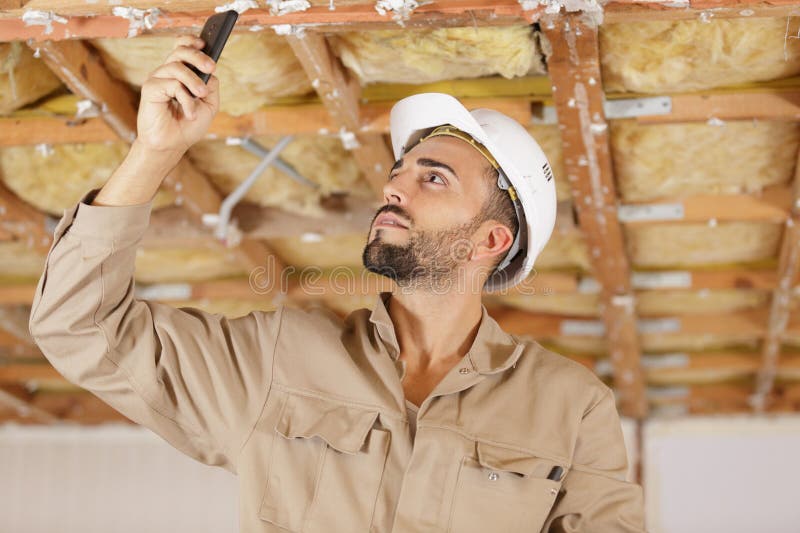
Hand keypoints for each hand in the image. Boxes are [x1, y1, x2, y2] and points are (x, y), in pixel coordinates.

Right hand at [135, 35, 219, 156]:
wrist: (172, 145)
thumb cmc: (188, 126)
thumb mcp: (208, 105)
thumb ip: (211, 86)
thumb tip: (210, 73)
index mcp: (180, 74)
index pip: (182, 47)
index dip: (191, 41)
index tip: (205, 44)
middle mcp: (167, 73)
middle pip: (180, 51)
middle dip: (198, 56)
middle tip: (211, 68)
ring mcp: (157, 79)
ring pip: (177, 67)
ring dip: (194, 81)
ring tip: (201, 95)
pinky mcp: (150, 88)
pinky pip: (172, 84)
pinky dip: (186, 99)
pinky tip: (189, 113)